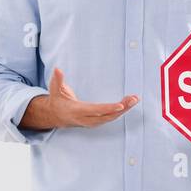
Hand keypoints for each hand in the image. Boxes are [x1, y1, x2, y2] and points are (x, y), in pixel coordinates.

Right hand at [22, 67, 137, 129]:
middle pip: (107, 116)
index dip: (108, 108)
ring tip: (134, 99)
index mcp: (76, 111)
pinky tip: (128, 103)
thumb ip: (57, 79)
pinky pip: (110, 117)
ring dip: (124, 109)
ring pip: (110, 117)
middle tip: (133, 99)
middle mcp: (85, 119)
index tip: (121, 105)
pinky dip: (120, 111)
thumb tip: (57, 69)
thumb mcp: (55, 90)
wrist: (55, 116)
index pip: (95, 110)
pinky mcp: (96, 121)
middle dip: (122, 109)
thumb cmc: (57, 101)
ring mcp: (91, 122)